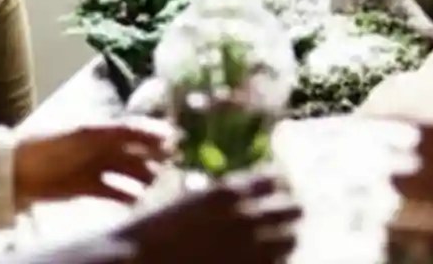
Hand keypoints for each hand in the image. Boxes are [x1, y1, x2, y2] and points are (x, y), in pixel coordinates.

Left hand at [12, 120, 171, 208]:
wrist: (19, 170)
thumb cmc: (54, 145)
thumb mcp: (87, 134)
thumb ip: (120, 133)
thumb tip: (151, 130)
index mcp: (104, 128)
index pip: (137, 130)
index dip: (156, 135)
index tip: (177, 140)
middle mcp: (103, 147)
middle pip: (136, 152)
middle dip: (155, 158)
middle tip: (175, 165)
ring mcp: (97, 167)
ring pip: (129, 173)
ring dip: (144, 178)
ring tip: (159, 186)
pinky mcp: (89, 188)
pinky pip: (115, 192)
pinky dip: (127, 196)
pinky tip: (139, 202)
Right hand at [117, 174, 298, 263]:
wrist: (138, 263)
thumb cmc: (150, 235)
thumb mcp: (186, 205)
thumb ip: (216, 201)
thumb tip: (239, 199)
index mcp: (229, 192)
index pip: (274, 178)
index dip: (276, 185)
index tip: (274, 191)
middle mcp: (247, 216)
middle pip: (294, 209)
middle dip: (287, 213)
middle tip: (279, 221)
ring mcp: (251, 248)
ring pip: (292, 241)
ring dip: (284, 240)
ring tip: (274, 246)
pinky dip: (273, 263)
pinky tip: (263, 262)